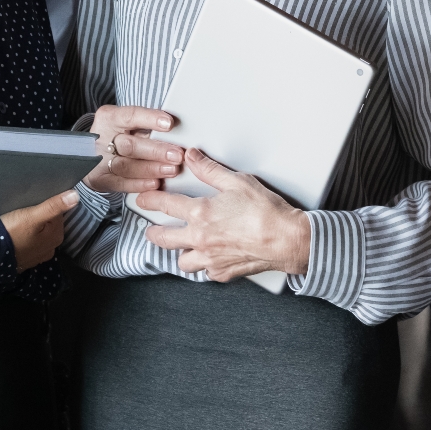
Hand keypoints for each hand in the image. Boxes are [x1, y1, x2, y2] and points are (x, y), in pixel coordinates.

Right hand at [1, 189, 77, 269]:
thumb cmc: (12, 233)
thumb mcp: (32, 216)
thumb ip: (54, 206)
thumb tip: (76, 196)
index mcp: (57, 236)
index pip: (58, 213)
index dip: (47, 205)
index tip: (34, 201)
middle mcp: (52, 247)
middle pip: (50, 224)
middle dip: (41, 216)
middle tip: (25, 209)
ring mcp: (39, 255)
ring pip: (41, 233)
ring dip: (34, 227)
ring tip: (20, 219)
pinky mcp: (27, 259)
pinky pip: (31, 242)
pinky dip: (27, 237)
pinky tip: (18, 232)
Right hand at [83, 105, 182, 193]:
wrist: (92, 153)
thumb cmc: (120, 135)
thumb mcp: (130, 124)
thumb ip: (148, 127)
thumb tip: (179, 132)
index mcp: (109, 118)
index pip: (130, 116)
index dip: (150, 119)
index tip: (170, 123)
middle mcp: (102, 138)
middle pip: (130, 145)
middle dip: (156, 151)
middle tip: (177, 155)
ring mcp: (99, 161)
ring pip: (126, 166)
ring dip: (151, 169)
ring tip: (171, 170)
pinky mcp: (100, 179)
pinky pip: (121, 184)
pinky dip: (140, 184)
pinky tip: (155, 183)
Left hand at [136, 149, 310, 280]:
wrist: (287, 240)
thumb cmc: (266, 211)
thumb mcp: (237, 181)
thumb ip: (210, 170)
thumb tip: (192, 157)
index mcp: (200, 213)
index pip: (165, 205)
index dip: (150, 200)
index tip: (143, 199)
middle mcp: (200, 238)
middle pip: (163, 239)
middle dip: (153, 233)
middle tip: (151, 229)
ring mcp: (210, 259)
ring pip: (182, 261)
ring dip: (180, 252)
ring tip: (182, 245)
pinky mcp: (223, 272)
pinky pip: (205, 272)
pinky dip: (205, 266)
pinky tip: (209, 258)